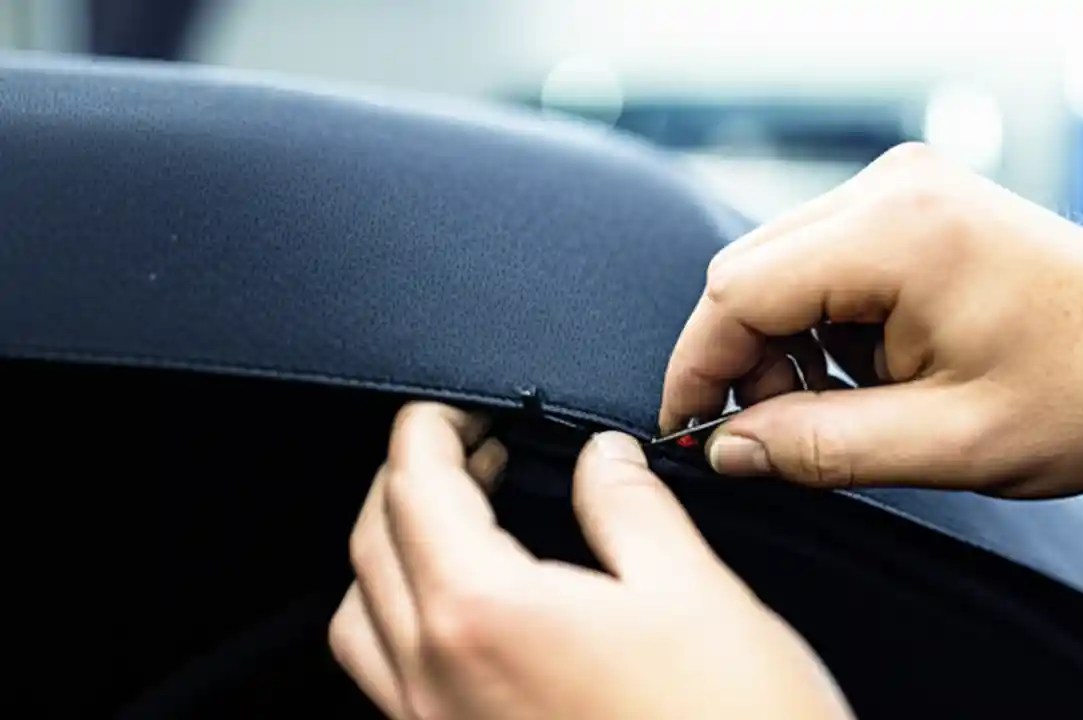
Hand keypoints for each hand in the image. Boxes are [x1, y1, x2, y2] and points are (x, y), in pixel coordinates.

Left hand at [329, 402, 853, 719]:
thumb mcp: (693, 593)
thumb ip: (631, 507)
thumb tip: (605, 458)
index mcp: (484, 616)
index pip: (414, 487)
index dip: (430, 428)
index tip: (458, 408)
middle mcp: (438, 681)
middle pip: (373, 544)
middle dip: (410, 477)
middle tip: (470, 448)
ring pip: (363, 618)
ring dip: (393, 551)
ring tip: (457, 522)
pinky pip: (391, 680)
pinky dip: (404, 621)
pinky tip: (469, 614)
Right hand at [661, 142, 1082, 499]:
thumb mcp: (948, 445)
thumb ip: (820, 448)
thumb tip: (727, 449)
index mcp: (900, 235)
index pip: (739, 291)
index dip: (699, 368)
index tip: (687, 429)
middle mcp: (894, 190)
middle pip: (750, 272)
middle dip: (744, 360)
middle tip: (777, 434)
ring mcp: (906, 189)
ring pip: (780, 266)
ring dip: (784, 344)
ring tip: (843, 407)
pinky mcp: (916, 205)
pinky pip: (822, 260)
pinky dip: (821, 323)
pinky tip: (868, 370)